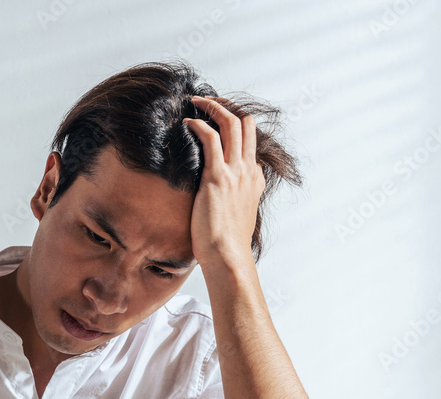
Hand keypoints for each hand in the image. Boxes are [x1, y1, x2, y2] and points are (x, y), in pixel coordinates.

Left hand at [183, 96, 265, 267]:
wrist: (227, 255)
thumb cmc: (225, 243)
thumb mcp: (234, 216)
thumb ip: (230, 200)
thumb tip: (216, 199)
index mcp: (254, 179)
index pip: (249, 142)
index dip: (233, 126)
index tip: (215, 121)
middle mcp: (248, 171)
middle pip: (246, 124)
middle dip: (228, 106)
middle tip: (209, 101)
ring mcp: (235, 172)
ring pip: (232, 124)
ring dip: (214, 107)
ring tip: (197, 101)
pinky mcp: (217, 177)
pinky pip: (210, 139)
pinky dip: (199, 124)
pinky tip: (186, 122)